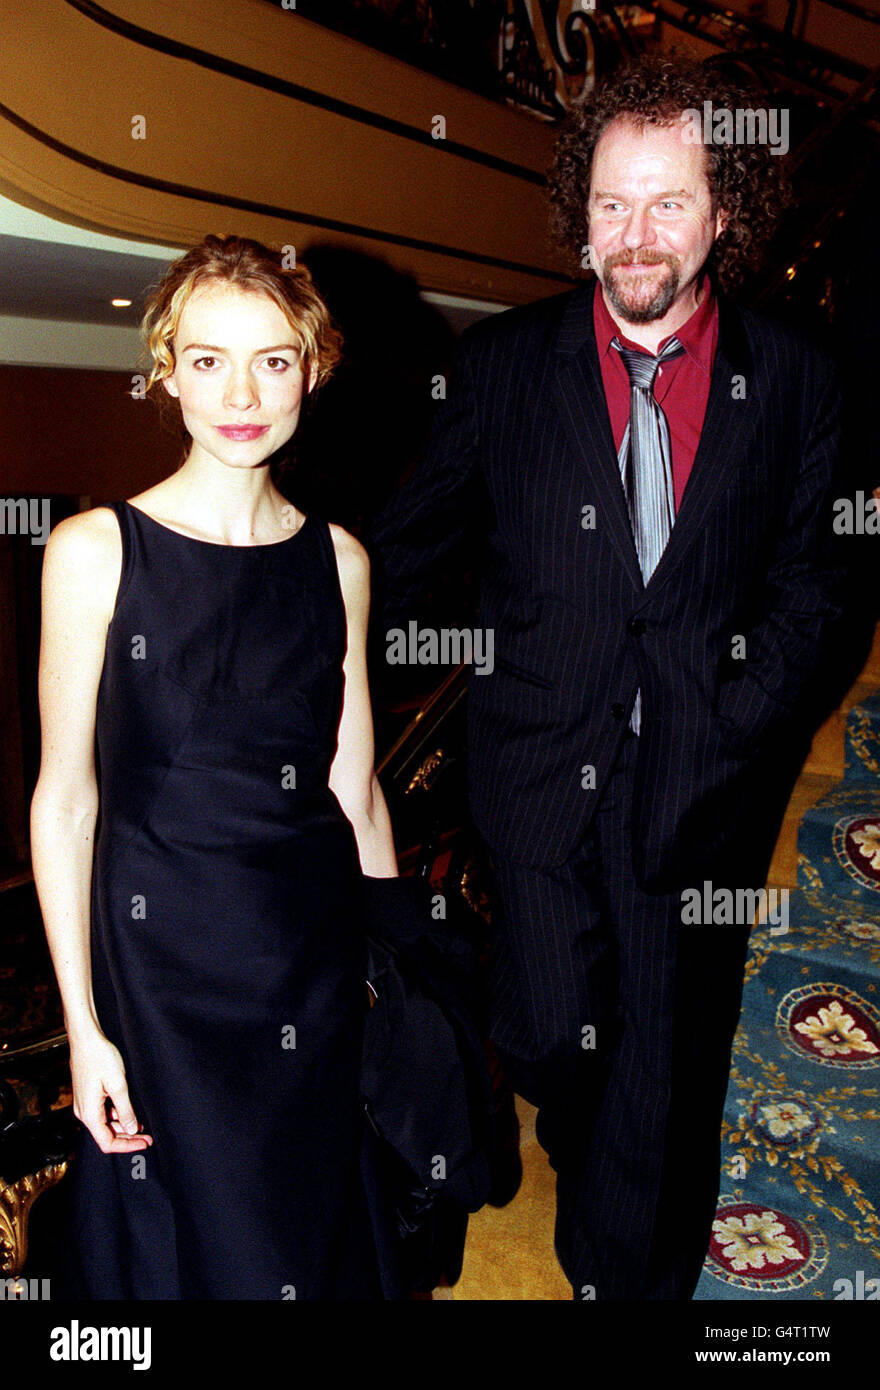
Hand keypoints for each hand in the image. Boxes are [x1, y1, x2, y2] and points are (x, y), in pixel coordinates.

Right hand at [69, 1030, 152, 1153]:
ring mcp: (84, 1104)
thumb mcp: (118, 1085)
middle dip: (128, 1138)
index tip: (145, 1143)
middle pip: (106, 1136)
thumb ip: (125, 1110)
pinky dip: (116, 1117)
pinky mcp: (87, 1096)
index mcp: (89, 1113)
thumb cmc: (100, 1058)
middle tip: (148, 1138)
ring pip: (105, 1125)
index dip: (127, 1146)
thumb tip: (132, 1130)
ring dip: (123, 1128)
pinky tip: (129, 1114)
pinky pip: (102, 1114)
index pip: (107, 1142)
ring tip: (142, 1127)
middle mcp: (84, 1112)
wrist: (85, 1039)